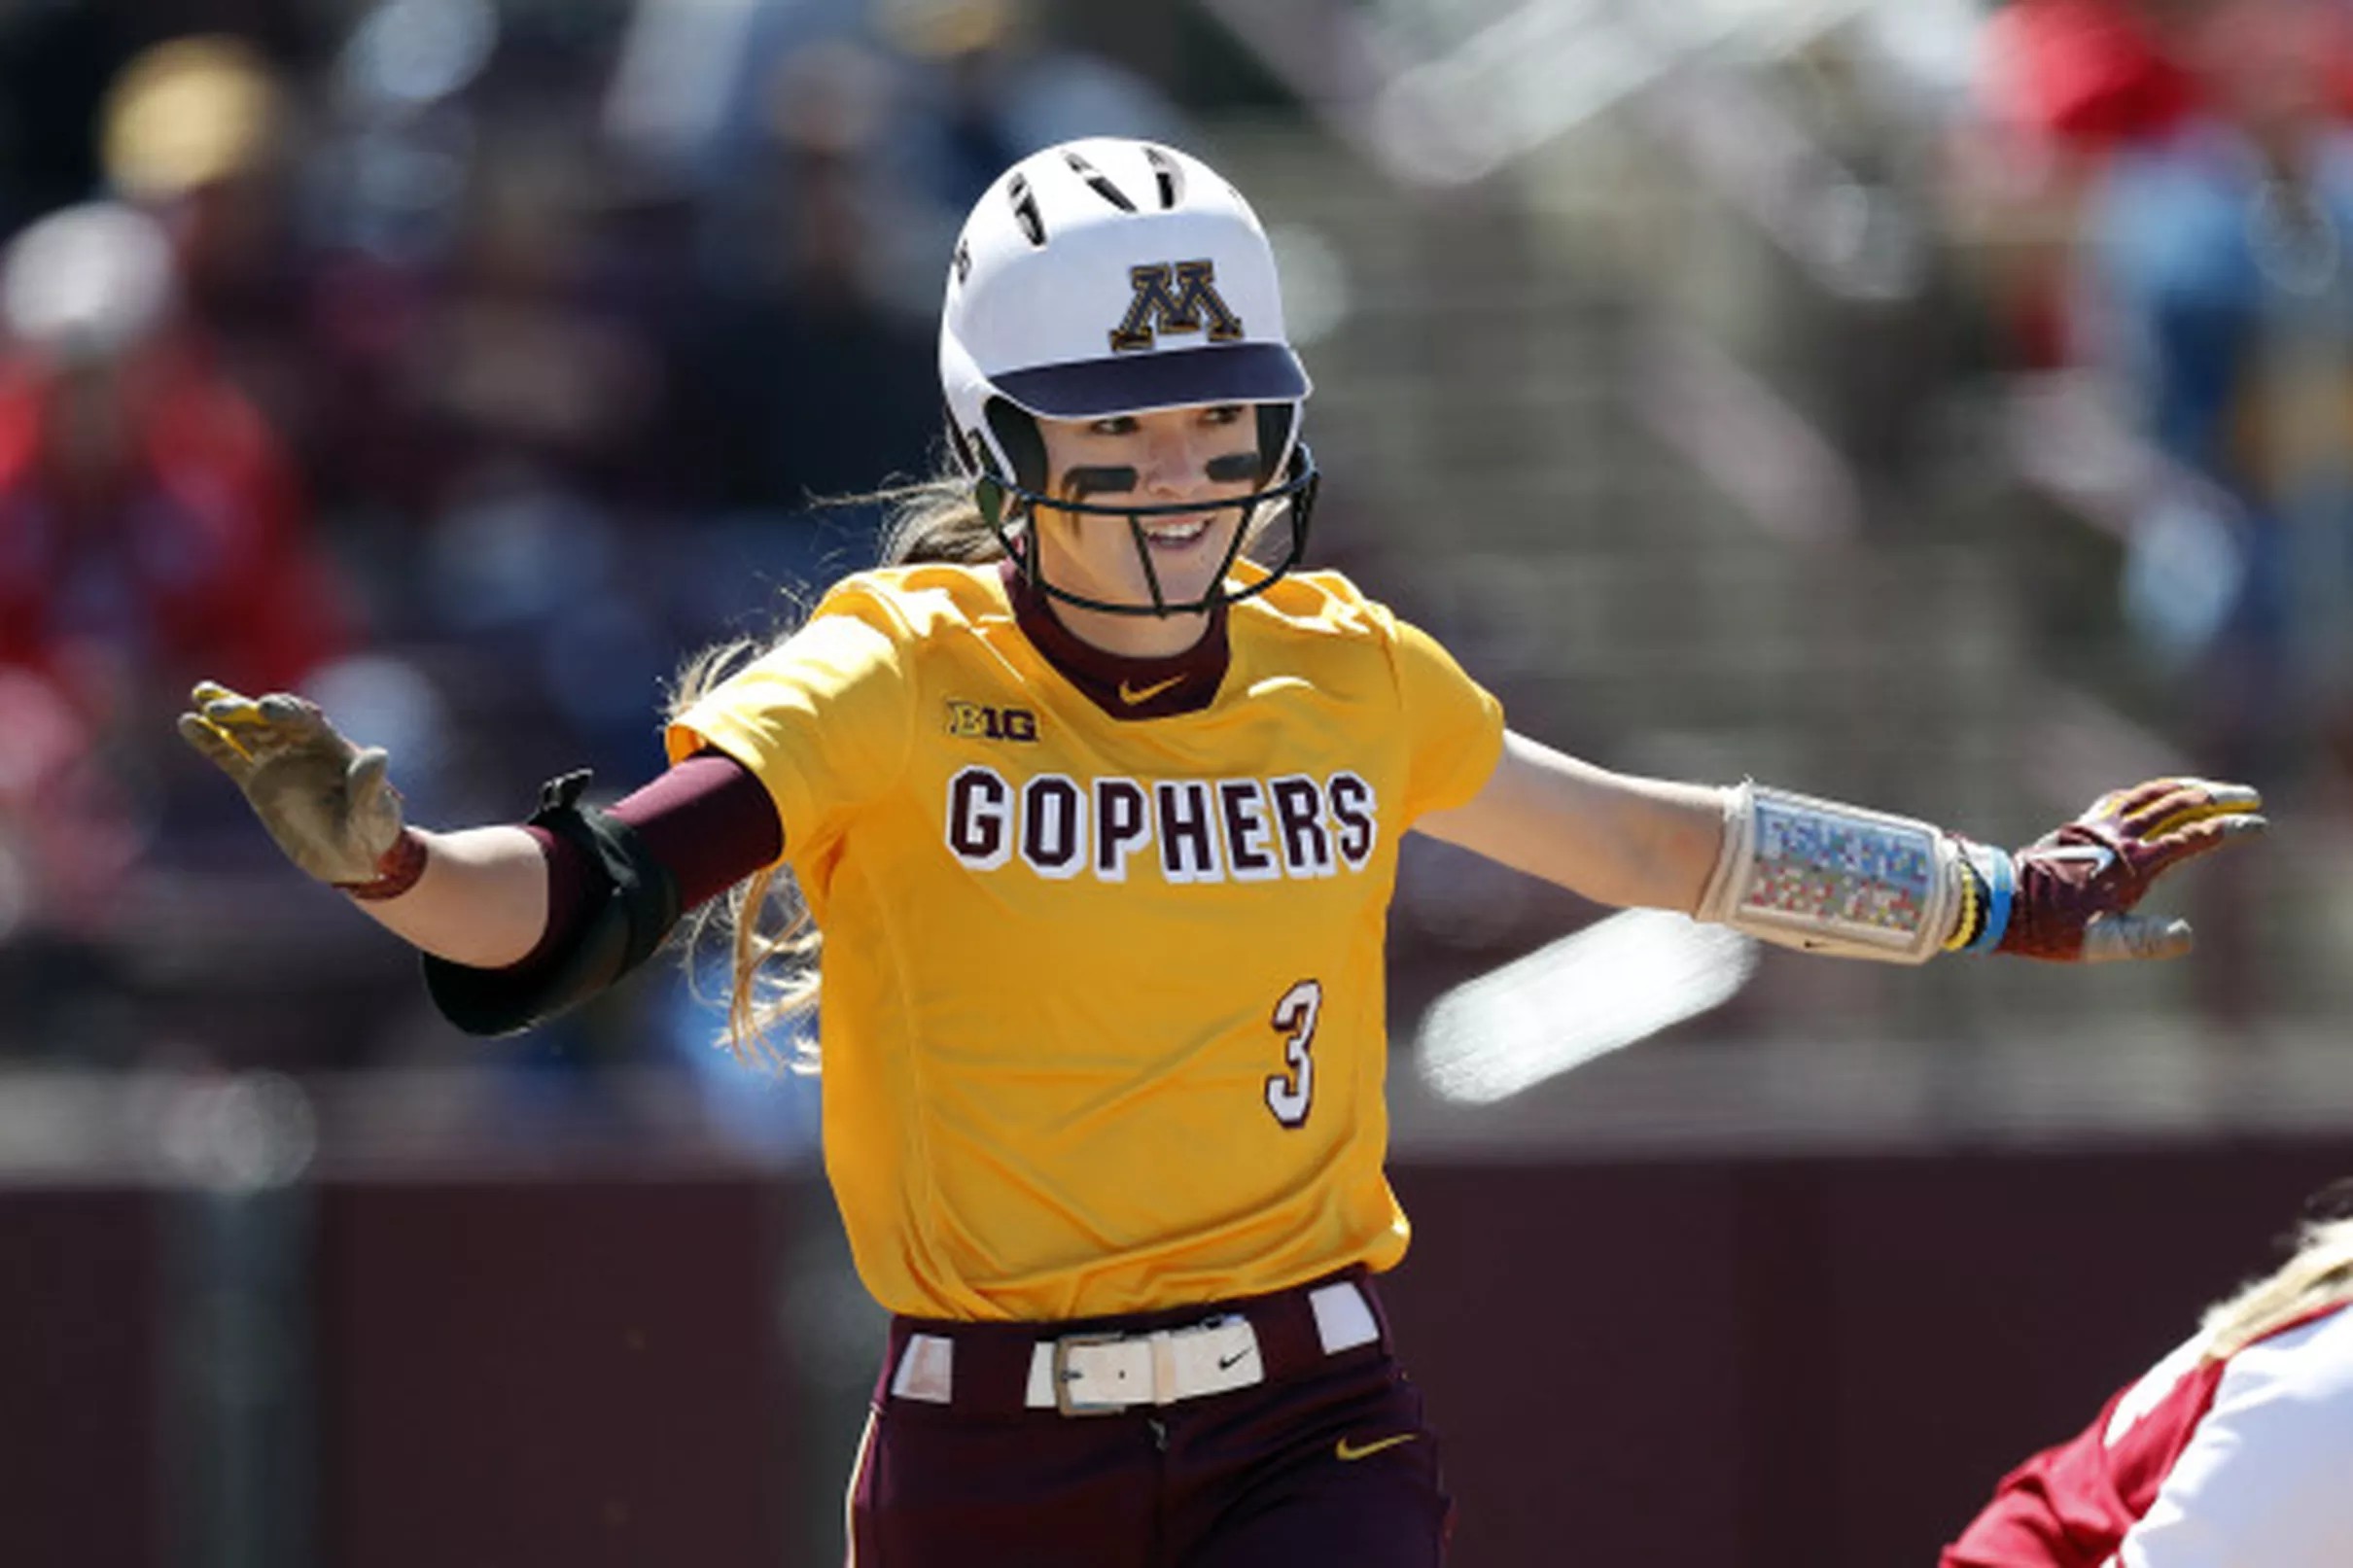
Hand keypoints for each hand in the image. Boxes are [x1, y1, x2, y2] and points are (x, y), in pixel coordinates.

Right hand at [177, 681, 406, 885]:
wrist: (352, 856)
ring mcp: (277, 761)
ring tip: (200, 698)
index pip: (306, 721)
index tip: (266, 710)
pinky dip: (210, 740)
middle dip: (246, 711)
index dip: (287, 712)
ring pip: (246, 731)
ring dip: (224, 713)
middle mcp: (301, 746)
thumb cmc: (373, 831)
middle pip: (270, 719)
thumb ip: (371, 786)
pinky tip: (188, 724)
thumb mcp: (377, 813)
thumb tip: (379, 755)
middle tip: (219, 708)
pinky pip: (230, 756)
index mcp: (332, 746)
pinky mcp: (257, 782)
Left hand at [1999, 777, 2265, 961]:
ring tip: (2213, 789)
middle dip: (2218, 799)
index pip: (2192, 838)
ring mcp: (2099, 826)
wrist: (2001, 901)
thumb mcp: (2099, 942)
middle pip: (2177, 805)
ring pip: (2151, 795)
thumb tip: (2187, 936)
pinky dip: (2151, 792)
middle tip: (2250, 797)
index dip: (2228, 830)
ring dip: (2186, 788)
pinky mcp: (2082, 825)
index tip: (2257, 826)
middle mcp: (2119, 836)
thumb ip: (2145, 940)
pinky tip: (2157, 794)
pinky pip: (2124, 798)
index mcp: (2133, 863)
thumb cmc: (2050, 927)